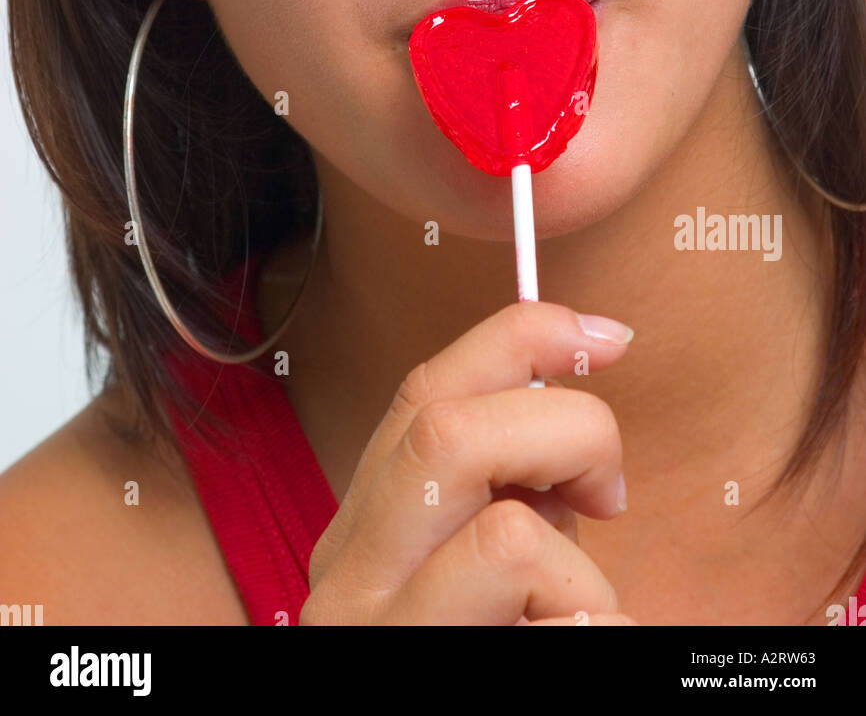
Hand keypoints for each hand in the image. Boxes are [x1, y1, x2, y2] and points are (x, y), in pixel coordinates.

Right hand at [299, 301, 636, 624]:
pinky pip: (551, 620)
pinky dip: (594, 620)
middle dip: (567, 431)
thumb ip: (500, 494)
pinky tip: (576, 643)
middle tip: (608, 494)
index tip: (605, 336)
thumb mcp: (471, 568)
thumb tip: (570, 414)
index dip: (521, 337)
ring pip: (506, 533)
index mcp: (367, 527)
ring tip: (582, 604)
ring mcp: (384, 639)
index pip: (426, 389)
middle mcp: (352, 578)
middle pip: (450, 431)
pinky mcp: (426, 679)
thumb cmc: (474, 646)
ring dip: (579, 558)